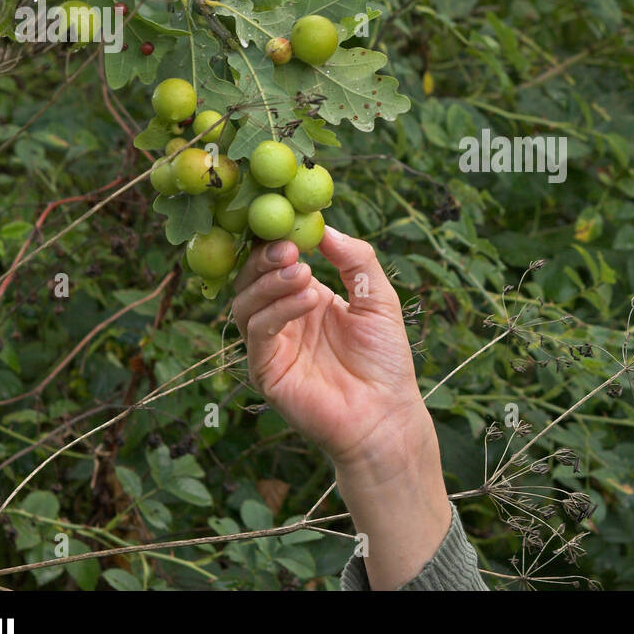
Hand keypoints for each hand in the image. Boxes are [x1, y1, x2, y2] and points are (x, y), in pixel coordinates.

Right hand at [231, 225, 426, 471]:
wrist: (386, 413)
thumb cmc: (385, 359)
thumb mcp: (379, 298)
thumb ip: (356, 261)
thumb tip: (326, 228)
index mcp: (305, 300)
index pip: (275, 262)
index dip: (276, 240)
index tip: (288, 220)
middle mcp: (283, 320)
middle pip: (251, 279)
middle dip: (265, 258)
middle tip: (288, 248)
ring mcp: (271, 346)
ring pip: (246, 303)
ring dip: (271, 283)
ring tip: (303, 273)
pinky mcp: (266, 371)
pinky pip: (258, 333)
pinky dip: (277, 311)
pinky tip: (308, 300)